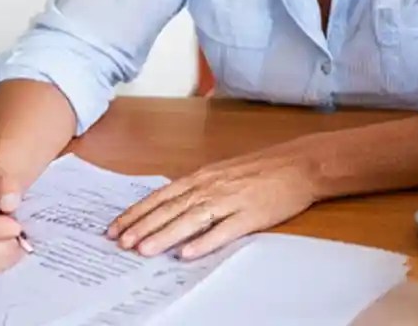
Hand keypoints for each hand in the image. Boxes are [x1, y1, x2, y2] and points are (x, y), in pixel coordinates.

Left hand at [106, 139, 318, 260]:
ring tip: (143, 249)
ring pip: (191, 219)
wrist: (301, 164)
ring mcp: (231, 200)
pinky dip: (204, 242)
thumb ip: (200, 187)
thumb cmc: (265, 167)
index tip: (116, 226)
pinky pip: (223, 231)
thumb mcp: (226, 172)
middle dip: (143, 225)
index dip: (137, 212)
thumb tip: (172, 205)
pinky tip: (187, 253)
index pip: (162, 195)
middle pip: (171, 208)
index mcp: (204, 175)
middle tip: (120, 242)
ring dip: (165, 235)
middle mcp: (213, 186)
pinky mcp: (251, 215)